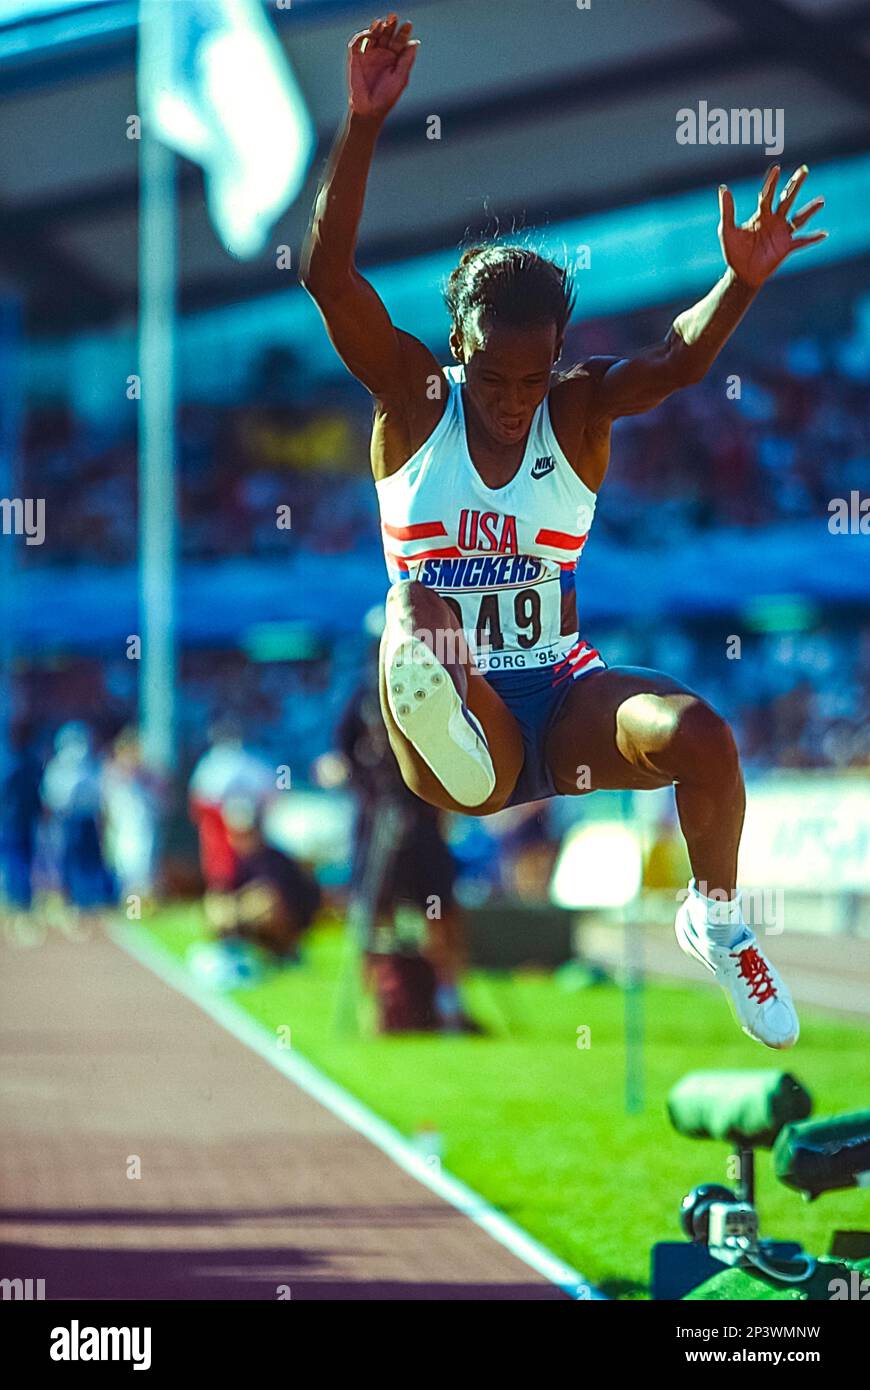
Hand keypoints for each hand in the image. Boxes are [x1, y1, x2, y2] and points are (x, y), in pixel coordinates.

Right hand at [347, 14, 418, 119]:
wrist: (369, 110)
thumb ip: (407, 60)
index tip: (408, 25)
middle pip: (386, 34)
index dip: (404, 32)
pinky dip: (362, 36)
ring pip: (373, 35)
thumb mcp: (400, 78)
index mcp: (394, 58)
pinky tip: (370, 34)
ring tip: (382, 22)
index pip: (400, 41)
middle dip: (390, 25)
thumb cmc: (387, 97)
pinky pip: (357, 43)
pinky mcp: (355, 58)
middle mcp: (382, 54)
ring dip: (377, 27)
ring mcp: (368, 55)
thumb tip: (415, 43)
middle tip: (394, 17)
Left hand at [718, 165, 826, 288]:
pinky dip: (813, 238)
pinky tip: (824, 234)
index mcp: (761, 215)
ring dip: (810, 210)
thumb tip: (723, 189)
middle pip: (787, 198)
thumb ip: (727, 210)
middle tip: (804, 169)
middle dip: (795, 185)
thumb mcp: (727, 230)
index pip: (768, 194)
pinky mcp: (786, 248)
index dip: (772, 182)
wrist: (741, 274)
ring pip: (799, 218)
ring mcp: (782, 234)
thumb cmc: (733, 252)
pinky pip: (802, 241)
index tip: (776, 168)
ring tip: (821, 201)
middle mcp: (774, 221)